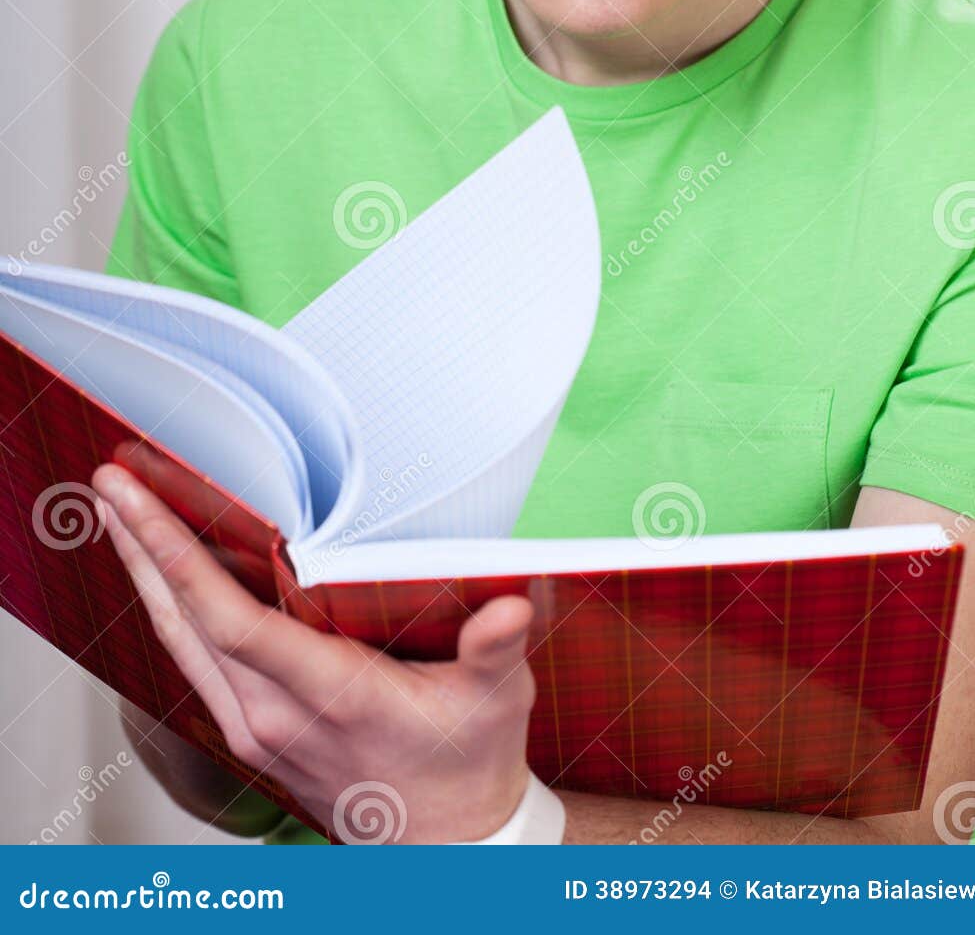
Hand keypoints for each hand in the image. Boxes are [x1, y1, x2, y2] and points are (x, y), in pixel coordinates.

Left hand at [91, 464, 536, 842]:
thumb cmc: (468, 765)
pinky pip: (194, 660)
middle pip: (183, 624)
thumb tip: (509, 603)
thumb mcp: (494, 702)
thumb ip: (496, 648)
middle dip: (142, 547)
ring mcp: (256, 727)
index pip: (231, 622)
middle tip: (111, 483)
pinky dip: (171, 607)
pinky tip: (162, 572)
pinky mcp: (252, 731)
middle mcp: (275, 715)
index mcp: (331, 696)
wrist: (448, 845)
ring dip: (146, 573)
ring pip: (179, 643)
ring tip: (120, 510)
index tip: (143, 503)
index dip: (180, 559)